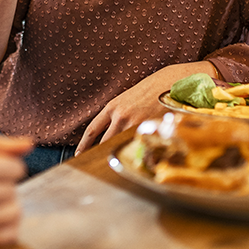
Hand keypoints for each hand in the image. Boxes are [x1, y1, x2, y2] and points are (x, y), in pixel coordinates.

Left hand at [75, 62, 216, 154]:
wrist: (170, 82)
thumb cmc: (151, 90)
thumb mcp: (129, 99)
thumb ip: (119, 114)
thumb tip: (112, 132)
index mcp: (113, 107)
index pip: (92, 129)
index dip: (84, 144)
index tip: (79, 154)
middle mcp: (121, 116)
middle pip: (104, 142)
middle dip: (101, 154)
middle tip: (97, 166)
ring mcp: (135, 124)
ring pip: (122, 146)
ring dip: (120, 155)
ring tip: (119, 165)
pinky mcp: (149, 130)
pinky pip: (139, 146)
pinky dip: (138, 153)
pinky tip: (140, 159)